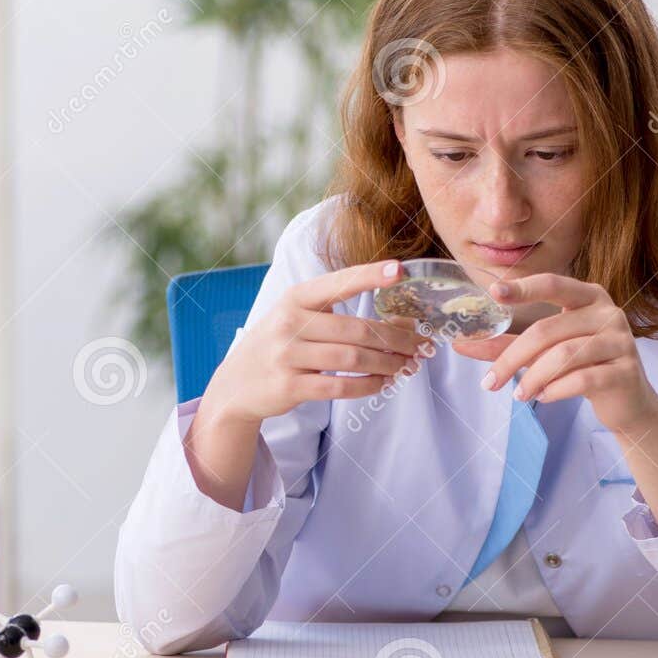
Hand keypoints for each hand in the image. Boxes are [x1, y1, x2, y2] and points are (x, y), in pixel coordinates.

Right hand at [200, 260, 429, 428]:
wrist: (236, 385)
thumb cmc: (279, 344)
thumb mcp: (295, 317)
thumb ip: (335, 314)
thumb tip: (397, 321)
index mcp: (295, 298)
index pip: (338, 283)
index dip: (369, 275)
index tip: (399, 270)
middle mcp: (289, 323)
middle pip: (356, 329)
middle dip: (396, 338)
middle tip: (421, 345)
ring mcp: (287, 355)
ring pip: (352, 358)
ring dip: (387, 363)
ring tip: (407, 366)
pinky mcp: (289, 386)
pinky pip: (339, 386)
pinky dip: (367, 385)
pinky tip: (383, 383)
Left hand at [452, 273, 657, 436]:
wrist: (629, 402)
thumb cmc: (582, 367)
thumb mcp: (546, 350)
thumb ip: (507, 344)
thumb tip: (460, 343)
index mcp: (588, 296)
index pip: (553, 284)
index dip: (523, 287)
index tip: (493, 292)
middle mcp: (608, 312)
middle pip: (548, 329)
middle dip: (513, 358)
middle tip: (490, 381)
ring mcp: (621, 341)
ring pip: (564, 355)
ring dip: (533, 377)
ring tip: (519, 393)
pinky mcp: (626, 372)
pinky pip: (583, 378)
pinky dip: (556, 390)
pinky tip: (543, 398)